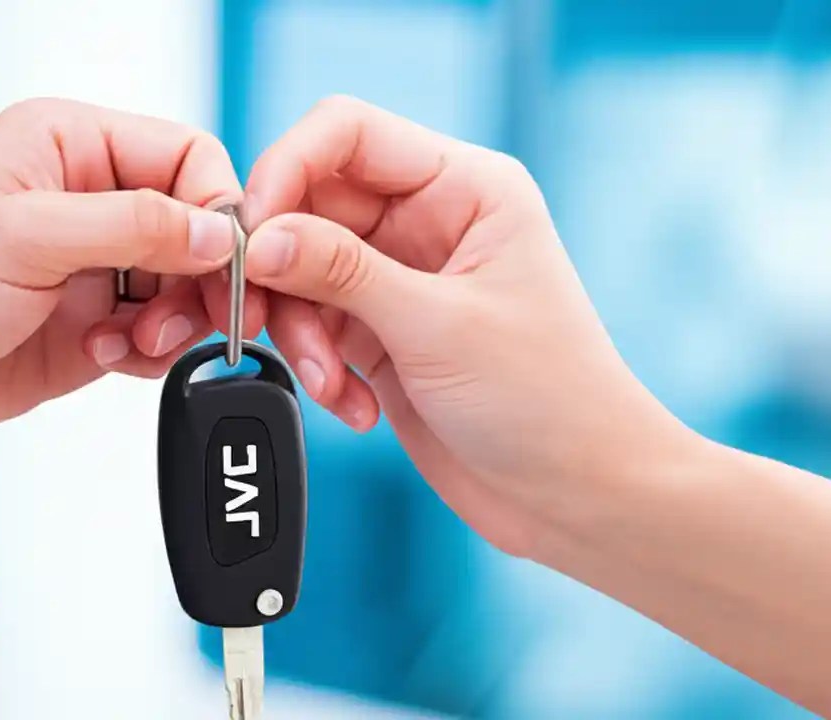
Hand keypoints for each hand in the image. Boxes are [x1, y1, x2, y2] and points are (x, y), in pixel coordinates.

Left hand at [0, 99, 264, 438]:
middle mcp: (92, 199)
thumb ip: (133, 227)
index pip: (186, 157)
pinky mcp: (94, 321)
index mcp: (73, 146)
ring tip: (129, 340)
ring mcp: (95, 264)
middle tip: (187, 316)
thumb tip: (218, 232)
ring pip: (186, 286)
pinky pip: (158, 333)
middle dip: (200, 277)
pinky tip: (102, 353)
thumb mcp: (27, 237)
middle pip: (197, 227)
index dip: (217, 208)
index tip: (223, 261)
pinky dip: (148, 352)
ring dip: (172, 321)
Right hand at [242, 97, 694, 554]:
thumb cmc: (551, 400)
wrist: (576, 494)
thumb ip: (342, 273)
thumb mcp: (439, 327)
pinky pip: (313, 325)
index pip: (347, 133)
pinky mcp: (381, 334)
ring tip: (330, 381)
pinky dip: (315, 366)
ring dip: (300, 330)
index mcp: (464, 187)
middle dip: (284, 269)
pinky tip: (354, 404)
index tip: (254, 230)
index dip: (288, 169)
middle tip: (269, 320)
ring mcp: (401, 279)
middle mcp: (429, 221)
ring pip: (300, 270)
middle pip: (310, 204)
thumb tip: (262, 235)